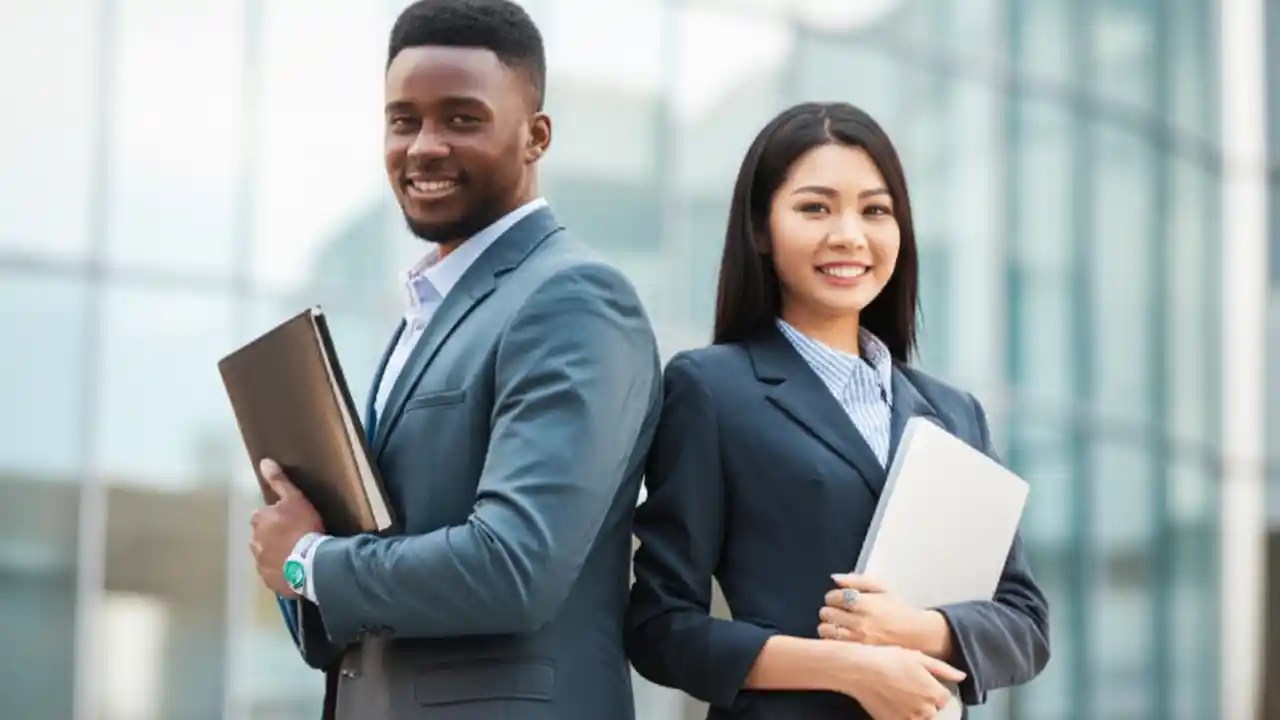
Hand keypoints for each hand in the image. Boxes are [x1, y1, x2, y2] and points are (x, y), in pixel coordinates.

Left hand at [249, 458, 323, 596]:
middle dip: (273, 536)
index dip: (277, 517)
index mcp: (258, 520)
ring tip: (296, 555)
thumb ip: (279, 481)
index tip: (291, 520)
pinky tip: (295, 570)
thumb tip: (264, 462)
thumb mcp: (295, 498)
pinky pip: (273, 573)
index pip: (263, 516)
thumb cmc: (304, 527)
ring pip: (266, 555)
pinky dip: (281, 571)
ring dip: (276, 554)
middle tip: (295, 537)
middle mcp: (253, 542)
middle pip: (262, 536)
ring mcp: (260, 563)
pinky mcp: (269, 581)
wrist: (312, 563)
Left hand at [819, 574, 944, 653]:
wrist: (916, 633)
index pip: (832, 597)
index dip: (832, 597)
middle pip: (826, 613)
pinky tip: (842, 637)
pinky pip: (834, 645)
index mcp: (864, 603)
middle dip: (829, 610)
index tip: (838, 599)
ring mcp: (858, 639)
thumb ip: (856, 580)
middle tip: (838, 612)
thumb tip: (834, 578)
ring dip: (829, 626)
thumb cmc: (897, 609)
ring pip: (826, 631)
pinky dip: (833, 640)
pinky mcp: (859, 653)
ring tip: (838, 625)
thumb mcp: (881, 588)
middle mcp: (859, 622)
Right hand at [838, 643, 964, 719]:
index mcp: (935, 694)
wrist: (860, 670)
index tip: (922, 680)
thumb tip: (962, 677)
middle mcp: (925, 711)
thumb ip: (944, 670)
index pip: (945, 699)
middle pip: (932, 710)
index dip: (934, 688)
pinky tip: (889, 700)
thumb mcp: (919, 658)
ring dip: (912, 708)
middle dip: (924, 699)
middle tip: (907, 684)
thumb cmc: (889, 659)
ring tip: (897, 691)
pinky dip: (899, 713)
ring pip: (918, 717)